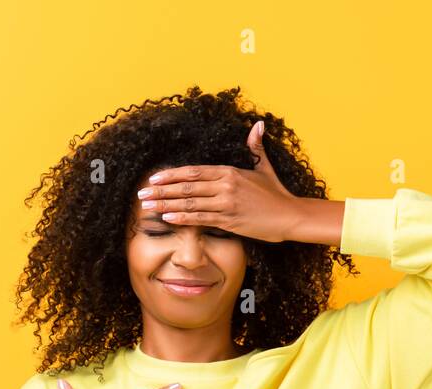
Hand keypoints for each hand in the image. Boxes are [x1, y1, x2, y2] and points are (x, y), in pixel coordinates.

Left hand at [137, 120, 299, 243]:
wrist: (290, 216)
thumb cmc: (276, 194)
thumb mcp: (264, 168)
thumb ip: (256, 147)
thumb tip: (258, 124)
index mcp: (229, 171)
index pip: (193, 171)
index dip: (171, 175)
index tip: (154, 179)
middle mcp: (225, 185)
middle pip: (186, 186)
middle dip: (160, 190)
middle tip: (141, 194)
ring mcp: (226, 203)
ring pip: (189, 202)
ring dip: (165, 204)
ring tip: (147, 206)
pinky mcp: (229, 220)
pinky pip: (201, 219)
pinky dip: (182, 217)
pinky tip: (167, 217)